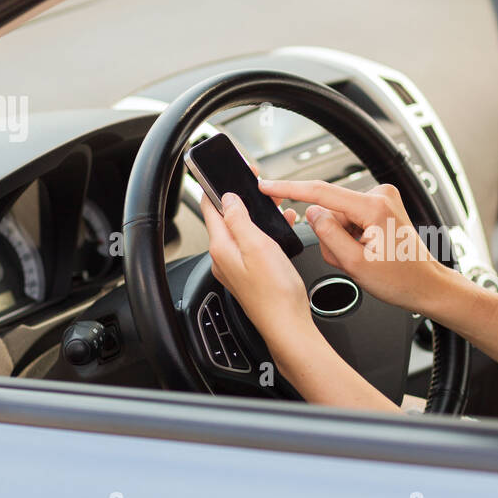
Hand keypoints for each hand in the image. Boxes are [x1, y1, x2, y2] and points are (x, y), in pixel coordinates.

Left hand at [200, 190, 313, 351]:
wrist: (287, 324)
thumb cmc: (275, 292)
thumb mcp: (258, 246)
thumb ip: (239, 219)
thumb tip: (227, 198)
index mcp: (221, 247)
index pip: (209, 208)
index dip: (218, 186)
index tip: (229, 173)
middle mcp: (223, 258)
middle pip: (227, 218)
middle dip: (243, 200)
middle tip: (261, 189)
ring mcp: (235, 268)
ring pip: (242, 232)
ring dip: (257, 217)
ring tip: (277, 210)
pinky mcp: (249, 275)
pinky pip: (252, 247)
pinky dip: (264, 235)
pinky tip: (280, 233)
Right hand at [257, 179, 451, 313]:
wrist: (426, 285)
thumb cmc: (400, 279)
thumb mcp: (355, 264)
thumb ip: (328, 234)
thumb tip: (311, 212)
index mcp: (373, 207)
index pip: (320, 192)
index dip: (289, 188)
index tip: (267, 186)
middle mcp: (380, 195)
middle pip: (331, 210)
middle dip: (333, 237)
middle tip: (351, 259)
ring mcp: (383, 199)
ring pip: (340, 217)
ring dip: (343, 240)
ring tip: (363, 257)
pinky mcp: (383, 205)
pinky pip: (351, 218)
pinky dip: (352, 237)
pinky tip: (367, 251)